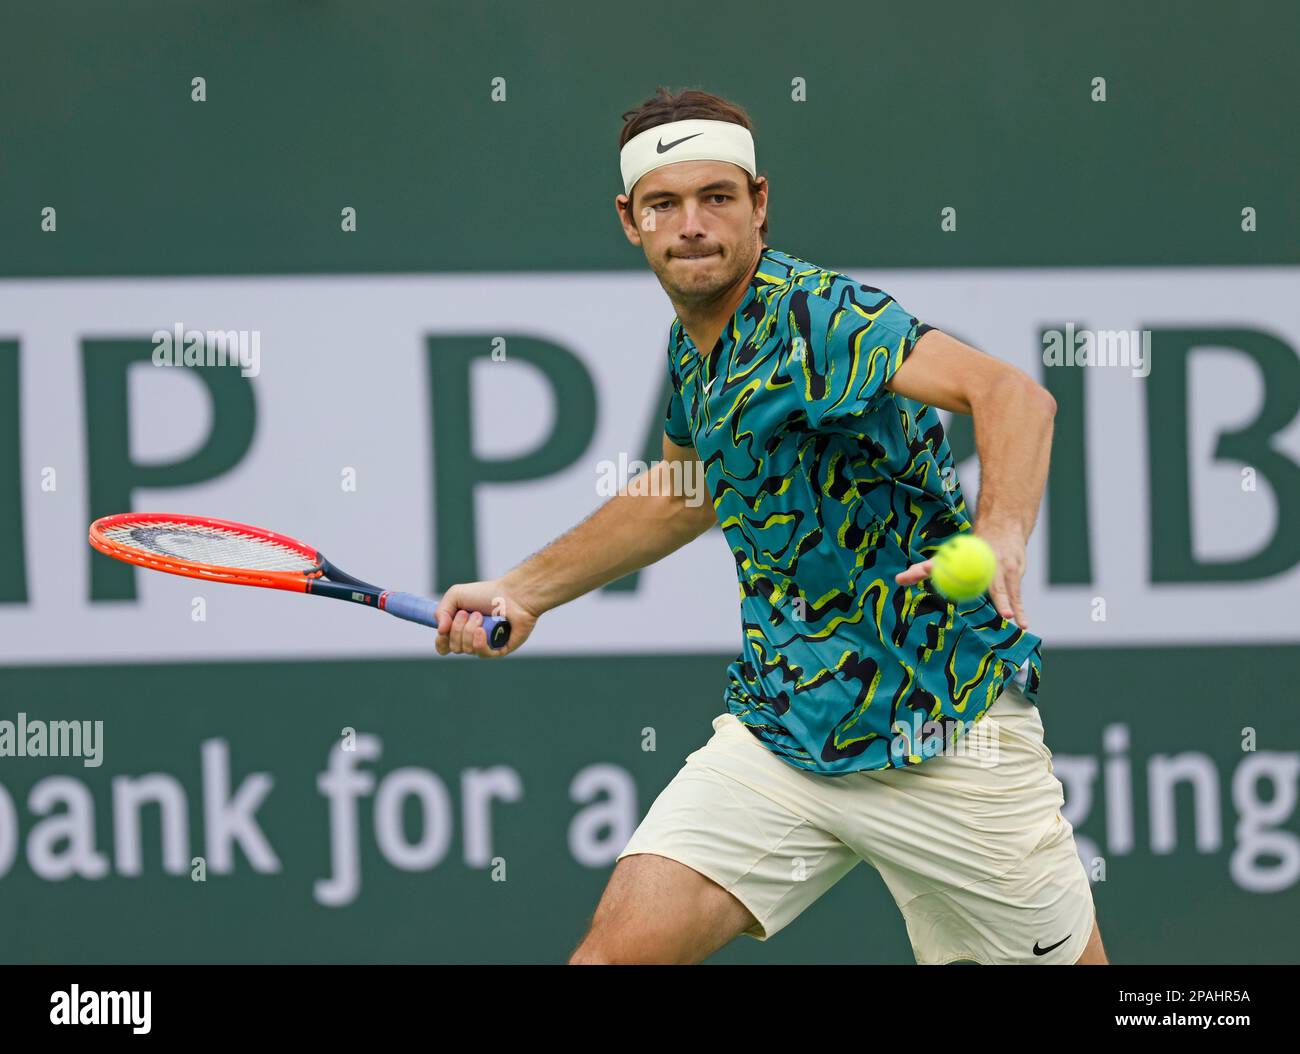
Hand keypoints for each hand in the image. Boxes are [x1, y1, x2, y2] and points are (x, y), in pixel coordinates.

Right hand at [434, 579, 538, 657]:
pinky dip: (479, 642)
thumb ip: (441, 611)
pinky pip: (483, 654)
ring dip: (469, 630)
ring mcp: (486, 646)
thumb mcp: (456, 595)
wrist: (513, 594)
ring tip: (480, 616)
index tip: (443, 631)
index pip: (444, 647)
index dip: (440, 642)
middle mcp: (472, 640)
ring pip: (466, 649)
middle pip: (453, 647)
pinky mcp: (500, 650)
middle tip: (469, 613)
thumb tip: (440, 631)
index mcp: (461, 630)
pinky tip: (481, 630)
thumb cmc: (487, 593)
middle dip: (457, 629)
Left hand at [893, 524, 1030, 628]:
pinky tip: (1023, 625)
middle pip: (973, 580)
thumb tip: (897, 580)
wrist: (1002, 526)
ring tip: (1008, 619)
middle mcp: (981, 562)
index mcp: (961, 558)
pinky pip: (1016, 596)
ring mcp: (1001, 567)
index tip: (918, 572)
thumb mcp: (948, 556)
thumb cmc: (971, 548)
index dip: (926, 569)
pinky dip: (1019, 610)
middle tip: (968, 600)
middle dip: (972, 589)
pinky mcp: (1015, 574)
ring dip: (1006, 604)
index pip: (939, 565)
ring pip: (1001, 590)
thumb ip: (924, 569)